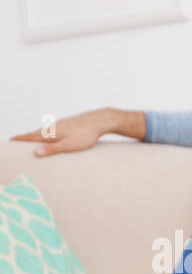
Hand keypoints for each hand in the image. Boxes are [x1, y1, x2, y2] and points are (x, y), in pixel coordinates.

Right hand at [9, 108, 125, 156]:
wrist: (99, 121)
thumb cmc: (86, 135)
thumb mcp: (69, 145)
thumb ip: (53, 149)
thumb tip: (36, 153)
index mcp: (50, 132)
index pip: (30, 137)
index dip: (19, 140)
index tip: (10, 141)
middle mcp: (52, 127)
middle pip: (34, 134)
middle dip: (24, 139)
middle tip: (15, 143)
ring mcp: (59, 125)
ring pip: (43, 132)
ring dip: (34, 137)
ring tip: (29, 143)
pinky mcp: (67, 125)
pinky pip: (52, 131)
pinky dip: (45, 135)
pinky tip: (49, 138)